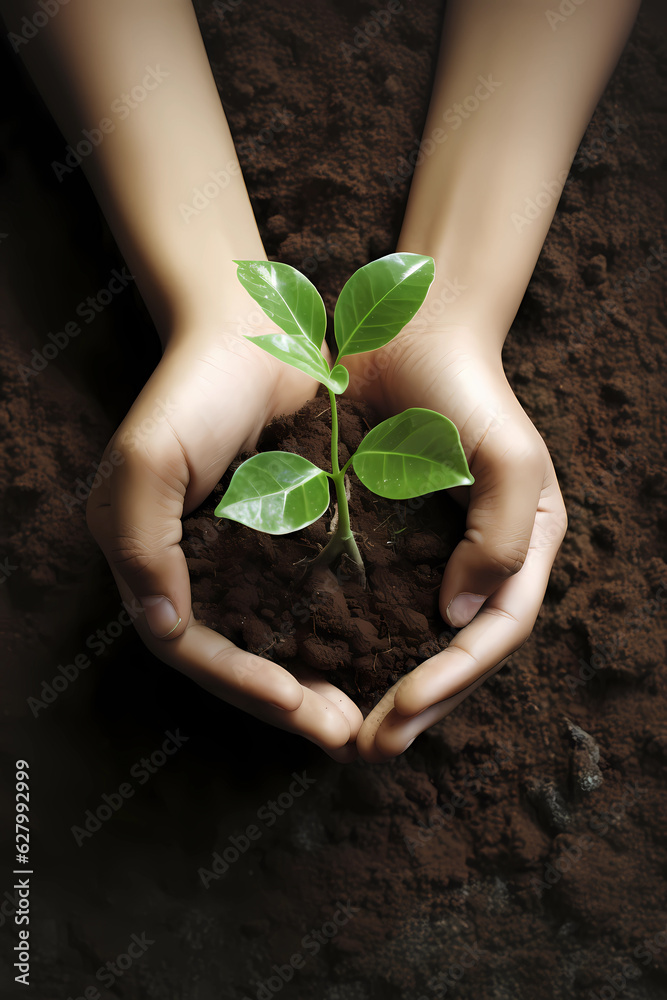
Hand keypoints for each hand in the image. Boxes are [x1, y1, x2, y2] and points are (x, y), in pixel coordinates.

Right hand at [87, 325, 362, 760]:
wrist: (255, 332)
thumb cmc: (193, 390)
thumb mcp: (149, 460)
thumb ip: (141, 544)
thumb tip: (164, 626)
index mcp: (153, 560)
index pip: (189, 647)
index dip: (238, 682)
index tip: (295, 702)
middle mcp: (194, 569)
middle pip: (235, 657)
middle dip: (284, 699)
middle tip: (341, 731)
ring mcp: (241, 557)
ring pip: (274, 639)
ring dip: (312, 677)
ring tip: (359, 712)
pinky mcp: (285, 539)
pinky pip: (304, 601)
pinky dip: (330, 632)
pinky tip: (368, 652)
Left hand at [343, 324, 566, 761]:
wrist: (411, 334)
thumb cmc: (467, 390)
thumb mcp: (510, 457)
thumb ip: (503, 537)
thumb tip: (457, 617)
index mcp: (521, 550)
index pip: (495, 630)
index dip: (455, 678)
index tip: (403, 710)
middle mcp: (476, 561)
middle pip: (453, 651)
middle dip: (416, 704)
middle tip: (369, 747)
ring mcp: (427, 555)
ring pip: (410, 638)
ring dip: (381, 688)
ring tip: (342, 731)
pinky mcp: (379, 542)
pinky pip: (369, 602)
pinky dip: (350, 641)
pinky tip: (314, 667)